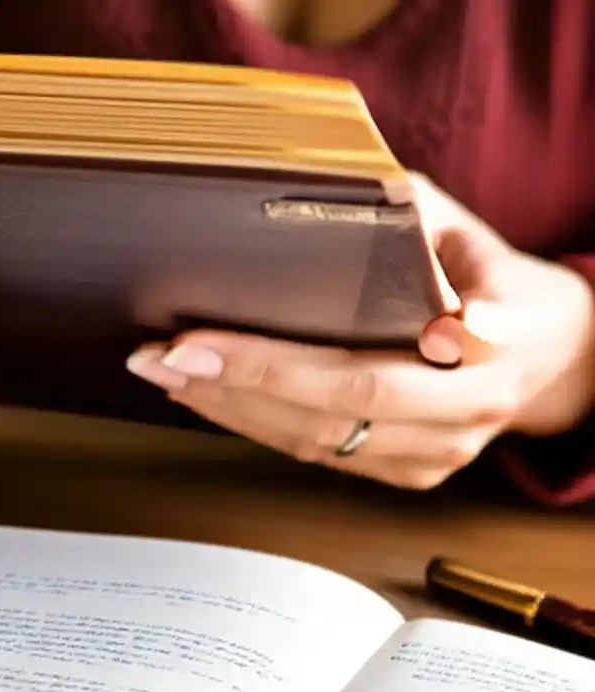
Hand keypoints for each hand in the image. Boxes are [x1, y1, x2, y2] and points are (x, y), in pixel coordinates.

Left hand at [126, 174, 594, 489]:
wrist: (556, 357)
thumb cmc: (500, 279)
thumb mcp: (468, 231)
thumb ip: (411, 216)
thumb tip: (340, 195)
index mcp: (491, 350)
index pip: (370, 365)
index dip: (280, 362)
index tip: (202, 340)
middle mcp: (464, 414)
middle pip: (332, 410)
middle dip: (234, 383)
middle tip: (159, 356)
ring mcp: (438, 454)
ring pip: (316, 441)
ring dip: (230, 409)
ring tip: (164, 373)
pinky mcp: (411, 474)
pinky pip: (319, 454)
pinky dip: (255, 425)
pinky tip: (205, 395)